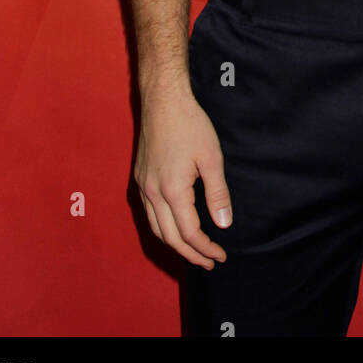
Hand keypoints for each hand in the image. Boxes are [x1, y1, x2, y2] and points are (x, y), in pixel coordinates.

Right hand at [134, 87, 232, 267]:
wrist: (163, 100)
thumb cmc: (190, 124)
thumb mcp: (211, 158)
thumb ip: (217, 193)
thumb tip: (223, 224)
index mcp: (172, 191)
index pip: (189, 233)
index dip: (206, 248)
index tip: (221, 255)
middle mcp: (152, 193)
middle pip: (170, 237)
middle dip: (190, 254)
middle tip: (209, 262)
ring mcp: (142, 186)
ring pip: (155, 228)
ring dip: (174, 244)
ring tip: (193, 251)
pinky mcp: (139, 178)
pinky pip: (148, 213)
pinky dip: (162, 227)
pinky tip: (174, 226)